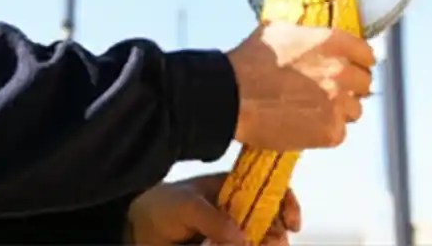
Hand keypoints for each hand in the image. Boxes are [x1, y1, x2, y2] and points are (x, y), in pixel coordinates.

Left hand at [125, 172, 300, 245]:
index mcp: (236, 190)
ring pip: (261, 242)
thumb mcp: (186, 205)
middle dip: (277, 236)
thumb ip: (212, 218)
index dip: (287, 205)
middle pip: (273, 226)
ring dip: (264, 244)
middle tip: (270, 244)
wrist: (140, 230)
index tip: (291, 223)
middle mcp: (240, 214)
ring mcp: (234, 237)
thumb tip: (241, 239)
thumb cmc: (164, 207)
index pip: (272, 192)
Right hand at [226, 22, 374, 150]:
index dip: (356, 62)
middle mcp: (341, 71)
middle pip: (364, 83)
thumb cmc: (249, 64)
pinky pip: (339, 132)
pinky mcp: (330, 131)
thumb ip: (305, 34)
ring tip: (313, 110)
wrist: (232, 97)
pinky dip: (325, 131)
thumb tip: (310, 37)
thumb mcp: (278, 30)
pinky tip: (306, 125)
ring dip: (339, 111)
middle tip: (328, 91)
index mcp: (332, 43)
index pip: (366, 55)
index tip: (350, 68)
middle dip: (349, 87)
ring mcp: (338, 103)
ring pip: (354, 110)